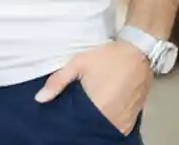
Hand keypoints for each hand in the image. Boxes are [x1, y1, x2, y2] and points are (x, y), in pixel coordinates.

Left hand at [35, 41, 150, 134]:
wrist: (138, 52)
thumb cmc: (107, 58)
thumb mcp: (78, 64)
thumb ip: (57, 82)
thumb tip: (39, 99)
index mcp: (99, 108)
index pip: (78, 123)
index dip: (69, 118)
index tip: (63, 110)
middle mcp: (114, 119)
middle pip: (92, 126)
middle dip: (82, 119)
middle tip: (74, 107)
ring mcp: (126, 120)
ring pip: (105, 126)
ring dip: (96, 120)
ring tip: (87, 107)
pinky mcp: (134, 117)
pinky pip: (118, 125)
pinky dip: (108, 119)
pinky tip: (100, 109)